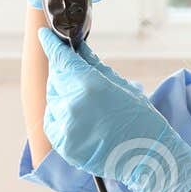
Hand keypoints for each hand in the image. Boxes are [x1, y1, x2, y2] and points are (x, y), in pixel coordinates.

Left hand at [37, 27, 190, 191]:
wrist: (147, 156)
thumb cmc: (140, 119)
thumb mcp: (122, 85)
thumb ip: (94, 66)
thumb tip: (78, 49)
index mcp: (89, 85)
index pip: (61, 58)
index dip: (50, 44)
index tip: (43, 35)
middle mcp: (72, 104)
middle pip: (56, 78)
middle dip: (64, 72)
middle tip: (78, 75)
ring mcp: (66, 126)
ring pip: (53, 100)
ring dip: (64, 95)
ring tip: (86, 103)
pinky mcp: (63, 145)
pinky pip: (52, 122)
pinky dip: (60, 116)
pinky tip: (77, 117)